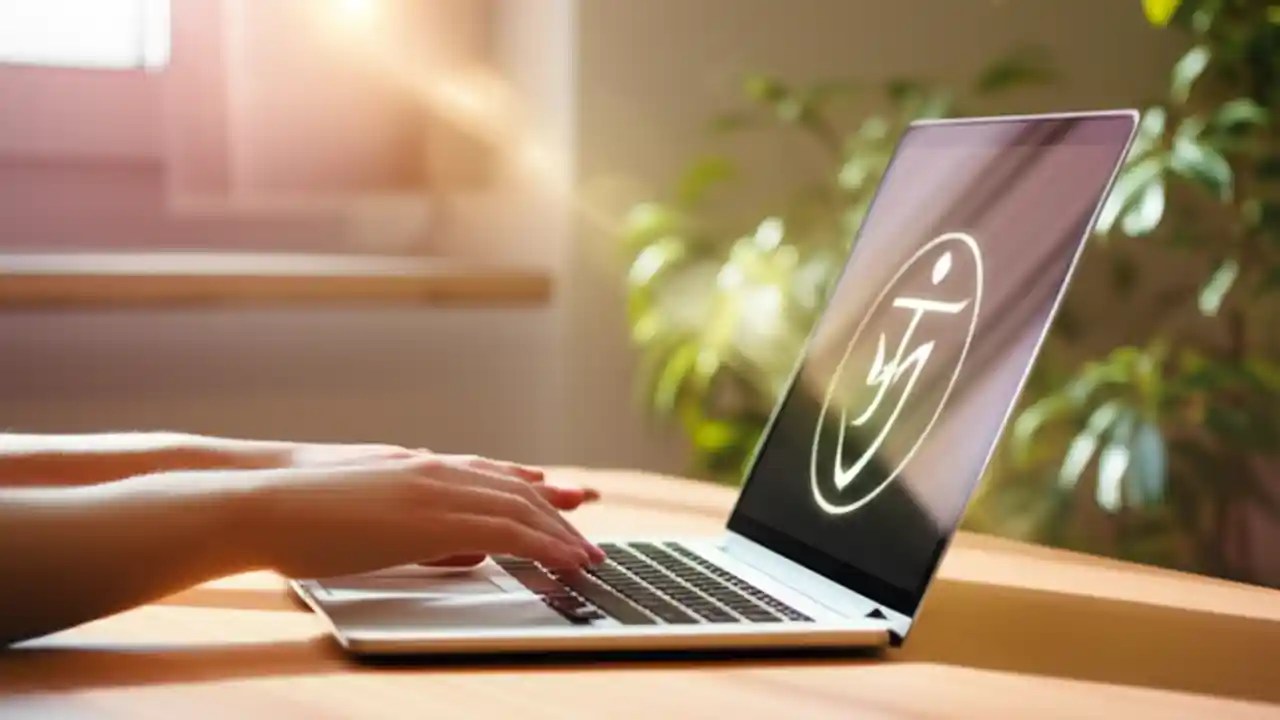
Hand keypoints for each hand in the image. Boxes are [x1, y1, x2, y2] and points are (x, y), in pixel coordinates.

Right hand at [250, 458, 604, 578]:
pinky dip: (544, 546)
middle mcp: (437, 472)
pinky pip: (507, 532)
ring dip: (559, 533)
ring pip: (520, 509)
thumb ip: (427, 533)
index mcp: (420, 470)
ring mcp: (438, 490)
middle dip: (557, 512)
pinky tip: (564, 561)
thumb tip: (469, 553)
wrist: (268, 504)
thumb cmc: (306, 520)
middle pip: (516, 491)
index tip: (564, 499)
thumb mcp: (377, 522)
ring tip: (588, 557)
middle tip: (589, 530)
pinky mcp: (435, 516)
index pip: (493, 478)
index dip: (533, 490)